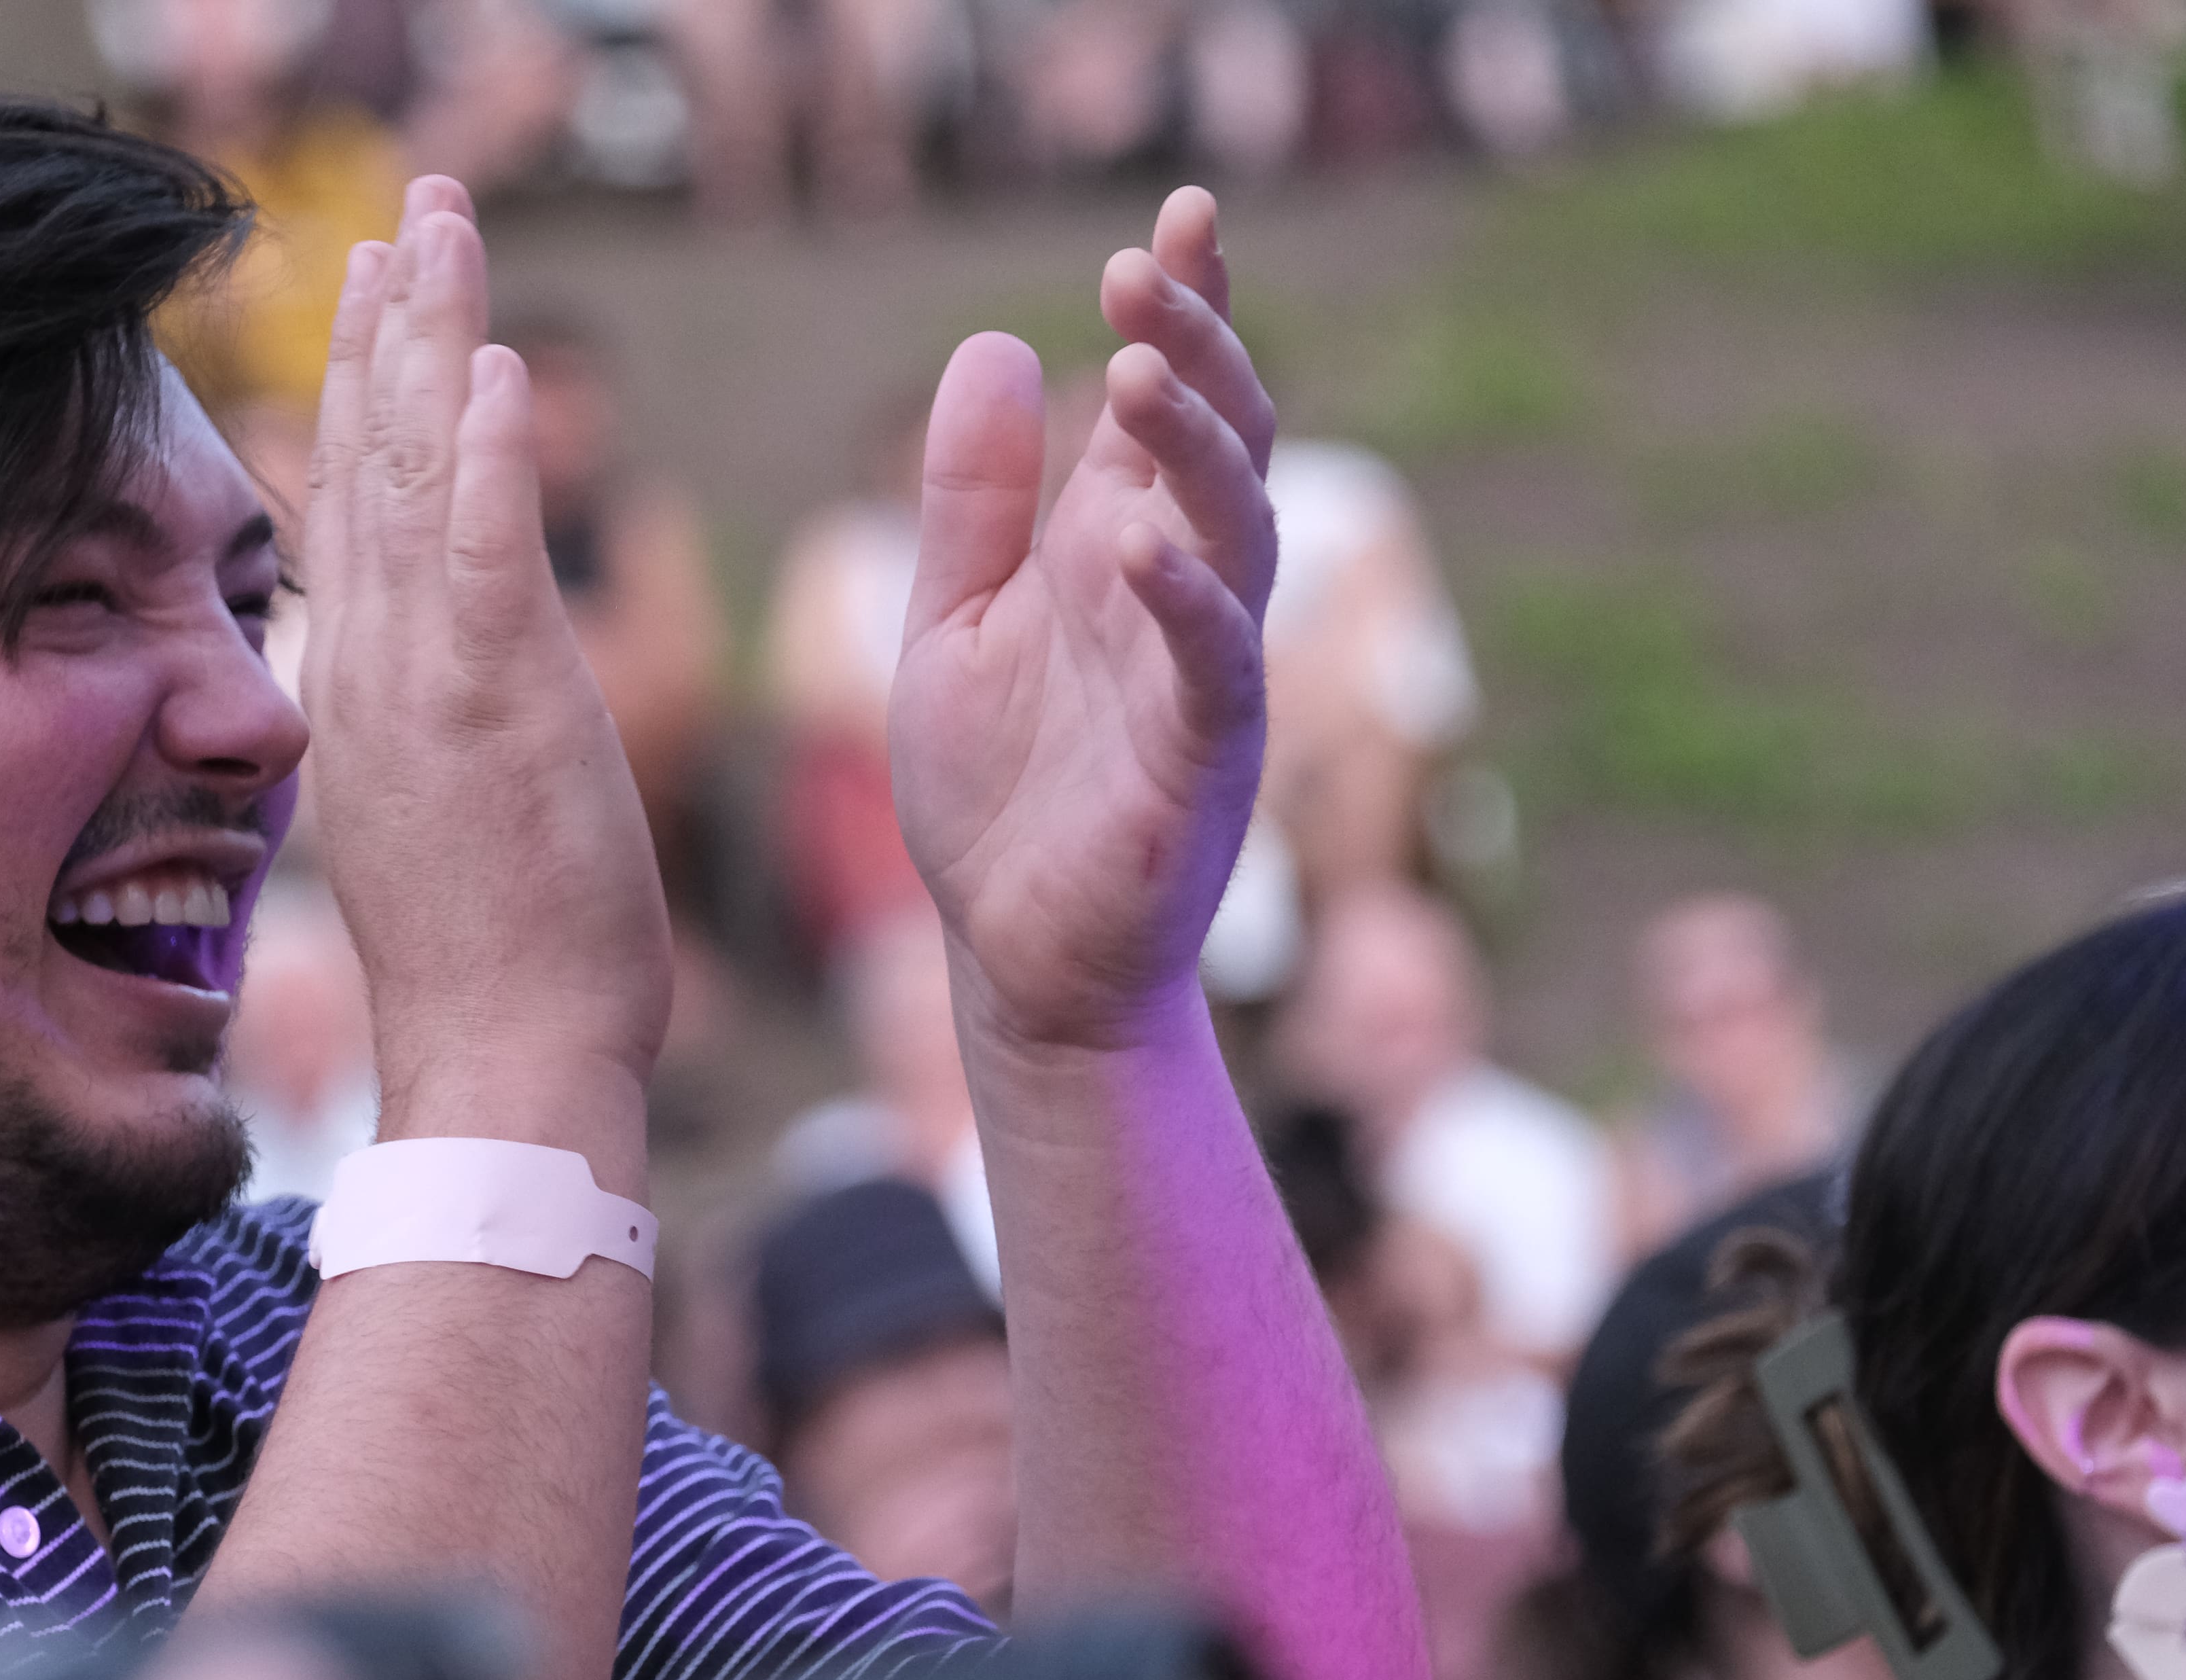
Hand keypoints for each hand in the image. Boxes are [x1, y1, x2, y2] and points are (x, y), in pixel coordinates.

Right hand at [301, 178, 671, 1121]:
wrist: (498, 1056)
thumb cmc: (493, 959)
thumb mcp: (437, 813)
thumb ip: (421, 723)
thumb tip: (420, 686)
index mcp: (363, 687)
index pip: (354, 507)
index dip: (360, 387)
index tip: (371, 288)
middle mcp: (375, 664)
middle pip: (372, 458)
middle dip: (390, 324)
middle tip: (407, 214)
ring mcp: (426, 680)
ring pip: (416, 477)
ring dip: (431, 343)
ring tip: (437, 232)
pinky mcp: (495, 706)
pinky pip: (485, 556)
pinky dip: (484, 458)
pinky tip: (491, 368)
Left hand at [887, 188, 1277, 1055]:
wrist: (1018, 961)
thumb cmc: (996, 801)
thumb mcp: (949, 623)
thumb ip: (971, 500)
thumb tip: (994, 344)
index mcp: (1116, 553)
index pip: (1168, 407)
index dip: (1184, 310)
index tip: (1179, 212)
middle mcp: (1175, 596)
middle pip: (1220, 440)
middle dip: (1197, 346)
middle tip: (1148, 262)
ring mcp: (1201, 674)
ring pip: (1237, 532)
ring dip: (1198, 448)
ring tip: (1137, 368)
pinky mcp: (1201, 760)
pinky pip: (1213, 665)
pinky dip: (1186, 602)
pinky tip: (1141, 543)